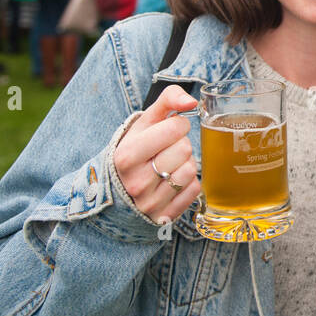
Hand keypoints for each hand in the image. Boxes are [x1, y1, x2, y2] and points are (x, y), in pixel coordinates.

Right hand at [112, 85, 200, 223]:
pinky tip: (172, 179)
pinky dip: (188, 182)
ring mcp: (150, 202)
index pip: (175, 128)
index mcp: (127, 155)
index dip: (177, 124)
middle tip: (167, 148)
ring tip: (169, 163)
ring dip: (185, 162)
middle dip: (181, 144)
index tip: (168, 129)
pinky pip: (195, 189)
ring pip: (191, 170)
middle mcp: (136, 182)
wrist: (120, 187)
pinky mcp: (165, 215)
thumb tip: (191, 102)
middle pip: (185, 149)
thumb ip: (168, 99)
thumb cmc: (137, 148)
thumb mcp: (144, 121)